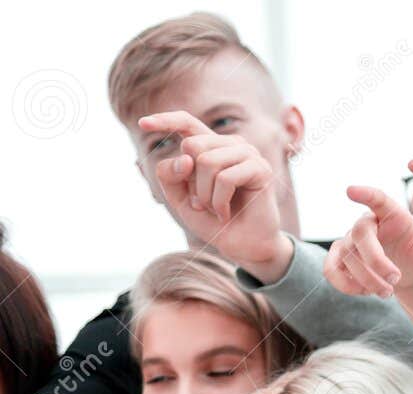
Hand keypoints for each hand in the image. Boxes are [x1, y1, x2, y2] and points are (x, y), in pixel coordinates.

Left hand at [139, 111, 289, 274]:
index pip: (187, 122)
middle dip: (191, 180)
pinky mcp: (261, 169)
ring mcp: (248, 154)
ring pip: (208, 161)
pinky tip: (225, 213)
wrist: (241, 245)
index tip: (142, 125)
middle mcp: (231, 144)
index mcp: (212, 146)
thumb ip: (169, 174)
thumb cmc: (212, 219)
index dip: (166, 120)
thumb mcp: (178, 196)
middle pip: (192, 145)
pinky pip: (226, 178)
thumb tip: (187, 159)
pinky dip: (219, 201)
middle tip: (202, 202)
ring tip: (215, 209)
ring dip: (205, 194)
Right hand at [323, 185, 412, 296]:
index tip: (351, 190)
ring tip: (388, 292)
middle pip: (360, 235)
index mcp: (392, 215)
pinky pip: (331, 269)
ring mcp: (350, 240)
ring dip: (367, 278)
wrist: (412, 274)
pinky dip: (344, 284)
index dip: (365, 194)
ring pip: (348, 257)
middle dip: (376, 261)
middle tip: (395, 281)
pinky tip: (363, 292)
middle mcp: (368, 224)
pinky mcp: (341, 258)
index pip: (377, 200)